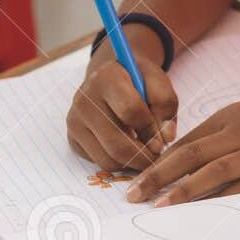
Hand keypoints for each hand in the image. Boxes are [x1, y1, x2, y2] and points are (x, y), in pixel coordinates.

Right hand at [66, 39, 178, 171]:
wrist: (109, 77)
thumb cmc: (137, 80)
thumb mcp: (157, 80)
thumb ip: (165, 103)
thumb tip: (166, 137)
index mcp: (106, 78)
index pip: (131, 111)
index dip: (151, 130)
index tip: (162, 141)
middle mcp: (84, 100)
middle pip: (116, 144)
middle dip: (142, 156)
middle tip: (156, 157)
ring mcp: (75, 121)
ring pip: (107, 159)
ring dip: (130, 162)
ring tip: (144, 151)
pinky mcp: (72, 139)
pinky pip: (98, 162)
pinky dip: (118, 162)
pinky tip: (128, 148)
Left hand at [126, 89, 239, 206]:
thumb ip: (225, 131)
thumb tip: (190, 155)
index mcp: (233, 116)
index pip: (187, 140)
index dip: (159, 160)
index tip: (137, 178)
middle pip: (191, 155)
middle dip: (157, 175)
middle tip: (133, 194)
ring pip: (213, 172)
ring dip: (183, 191)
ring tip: (159, 207)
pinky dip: (222, 203)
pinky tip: (205, 215)